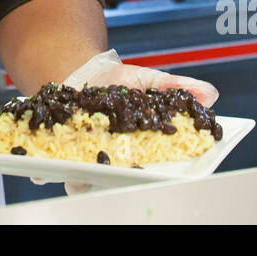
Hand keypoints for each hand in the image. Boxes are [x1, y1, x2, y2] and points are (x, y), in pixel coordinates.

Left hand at [31, 50, 218, 195]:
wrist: (76, 70)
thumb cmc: (116, 82)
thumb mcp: (148, 81)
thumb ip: (176, 88)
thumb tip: (210, 94)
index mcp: (139, 152)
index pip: (152, 174)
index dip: (158, 176)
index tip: (160, 171)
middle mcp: (113, 164)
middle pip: (118, 185)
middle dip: (119, 180)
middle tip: (119, 171)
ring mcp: (85, 163)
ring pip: (84, 185)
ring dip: (83, 180)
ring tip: (82, 169)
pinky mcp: (57, 157)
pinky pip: (50, 173)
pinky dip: (47, 170)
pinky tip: (46, 161)